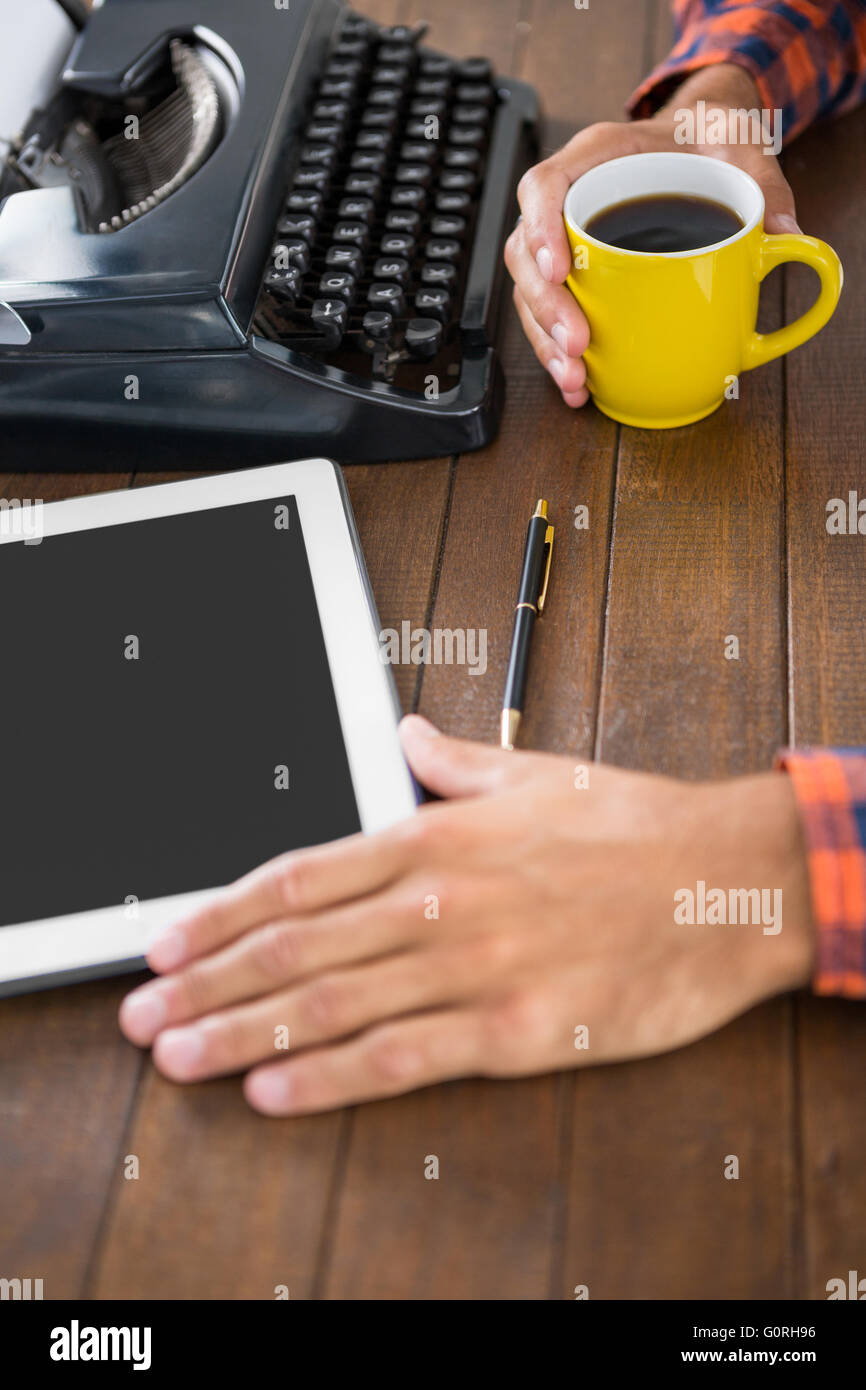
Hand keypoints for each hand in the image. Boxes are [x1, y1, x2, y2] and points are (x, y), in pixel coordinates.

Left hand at [119, 716, 813, 1114]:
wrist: (729, 878)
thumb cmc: (632, 826)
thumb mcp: (535, 771)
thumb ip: (454, 758)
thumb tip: (404, 727)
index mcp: (437, 835)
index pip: (301, 876)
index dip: (222, 912)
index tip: (167, 942)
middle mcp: (440, 899)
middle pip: (296, 946)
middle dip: (209, 983)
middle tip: (144, 1015)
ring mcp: (475, 965)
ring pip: (333, 1005)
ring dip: (245, 1035)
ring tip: (182, 1057)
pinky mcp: (517, 1027)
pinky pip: (404, 1058)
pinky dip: (331, 1078)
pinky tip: (274, 1094)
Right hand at [505, 64, 801, 406]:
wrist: (702, 140)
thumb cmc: (706, 136)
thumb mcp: (743, 145)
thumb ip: (766, 182)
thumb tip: (785, 234)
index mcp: (599, 155)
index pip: (544, 185)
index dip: (540, 227)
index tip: (558, 269)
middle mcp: (571, 197)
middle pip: (525, 251)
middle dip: (546, 306)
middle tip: (576, 344)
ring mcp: (566, 238)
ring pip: (531, 290)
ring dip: (546, 340)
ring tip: (574, 377)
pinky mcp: (575, 273)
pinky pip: (551, 312)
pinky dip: (559, 352)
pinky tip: (578, 385)